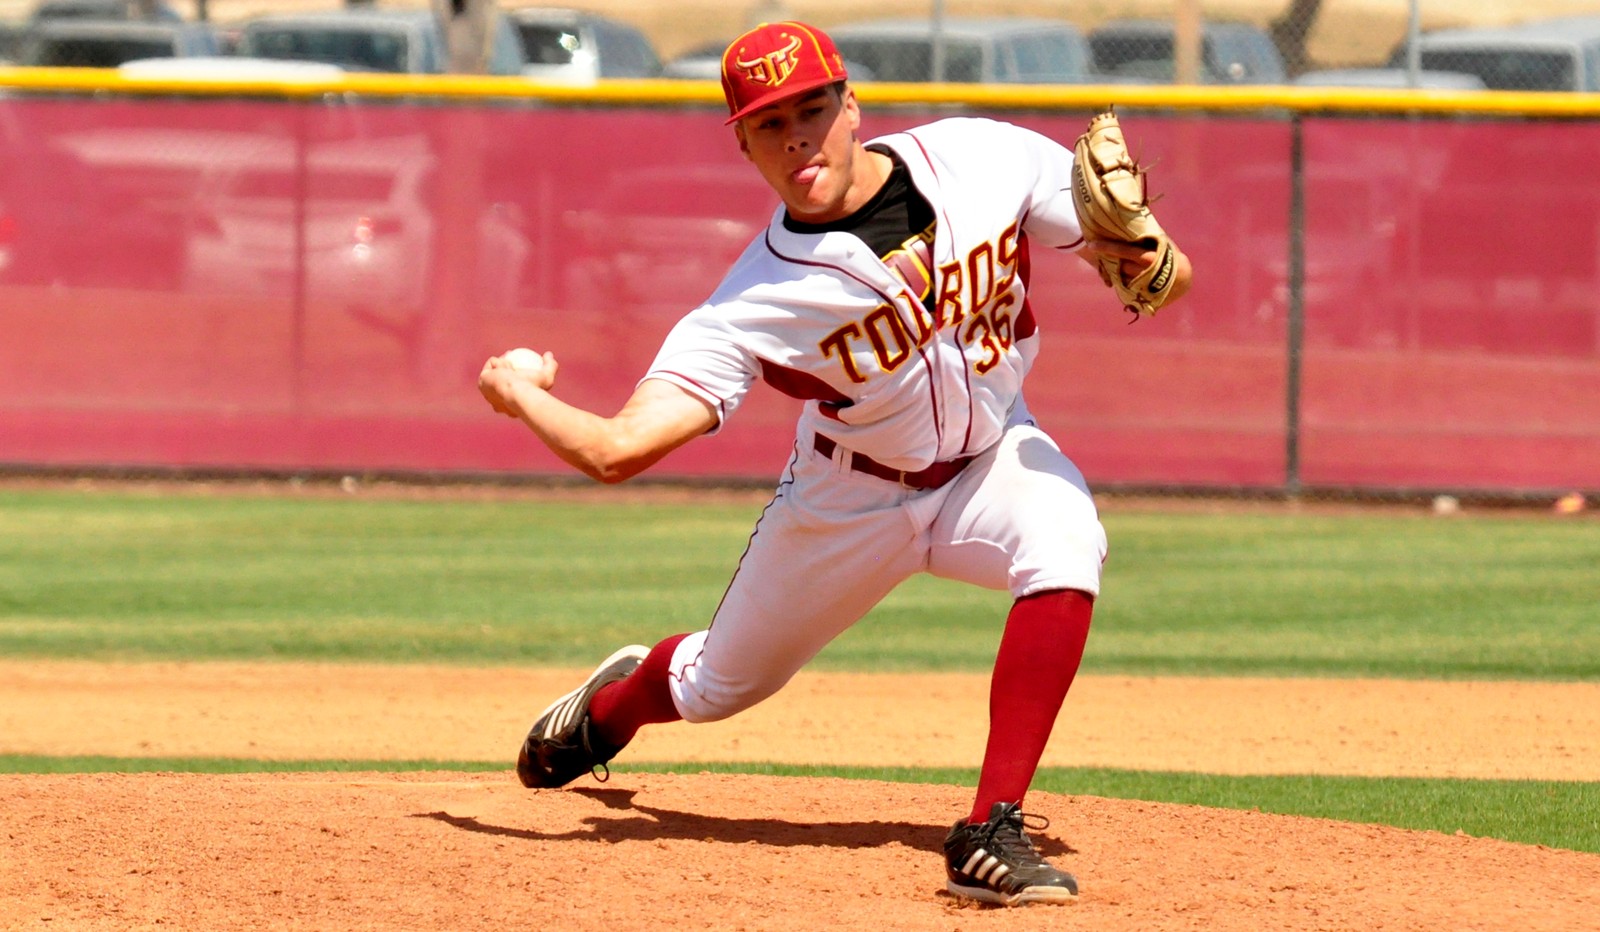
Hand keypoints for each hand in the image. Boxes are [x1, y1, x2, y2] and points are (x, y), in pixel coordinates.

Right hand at [478, 351, 558, 417]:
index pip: (511, 388)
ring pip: (493, 373)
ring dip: (501, 364)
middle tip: (512, 356)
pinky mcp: (482, 384)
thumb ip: (551, 366)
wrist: (517, 394)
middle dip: (503, 367)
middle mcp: (497, 401)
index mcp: (510, 405)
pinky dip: (497, 362)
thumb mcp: (547, 378)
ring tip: (509, 358)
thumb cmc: (533, 388)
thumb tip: (549, 354)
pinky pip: (489, 367)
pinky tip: (504, 361)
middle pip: (499, 380)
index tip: (521, 363)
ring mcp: (488, 393)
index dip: (514, 374)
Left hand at [1077, 238, 1192, 305]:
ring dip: (1121, 273)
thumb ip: (1149, 235)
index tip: (1092, 245)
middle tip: (1117, 257)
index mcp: (1148, 258)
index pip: (1123, 251)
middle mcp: (1144, 273)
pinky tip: (1132, 279)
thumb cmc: (1171, 257)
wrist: (1184, 280)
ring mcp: (1142, 288)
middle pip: (1119, 266)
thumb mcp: (1163, 243)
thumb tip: (1137, 214)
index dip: (1106, 247)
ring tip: (1130, 269)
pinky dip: (1125, 283)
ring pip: (1121, 279)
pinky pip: (1125, 290)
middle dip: (1117, 261)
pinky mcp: (1141, 298)